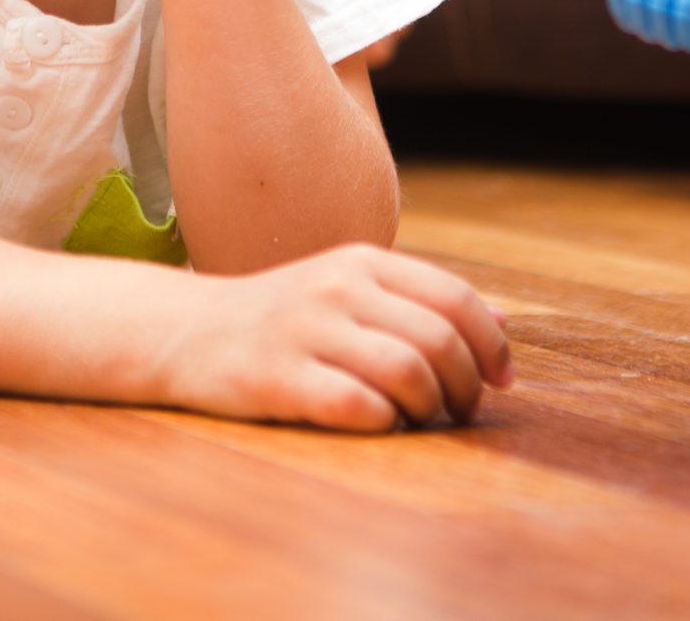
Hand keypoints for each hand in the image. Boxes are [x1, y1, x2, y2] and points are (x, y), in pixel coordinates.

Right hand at [152, 242, 514, 431]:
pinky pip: (358, 406)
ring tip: (422, 420)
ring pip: (407, 372)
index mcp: (361, 261)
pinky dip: (383, 424)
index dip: (491, 345)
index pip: (454, 297)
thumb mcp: (347, 288)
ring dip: (430, 409)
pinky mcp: (278, 378)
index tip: (501, 381)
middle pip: (439, 339)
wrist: (183, 332)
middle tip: (461, 412)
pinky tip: (378, 427)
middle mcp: (336, 287)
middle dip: (467, 386)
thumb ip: (420, 301)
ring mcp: (305, 331)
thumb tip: (505, 320)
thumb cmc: (281, 318)